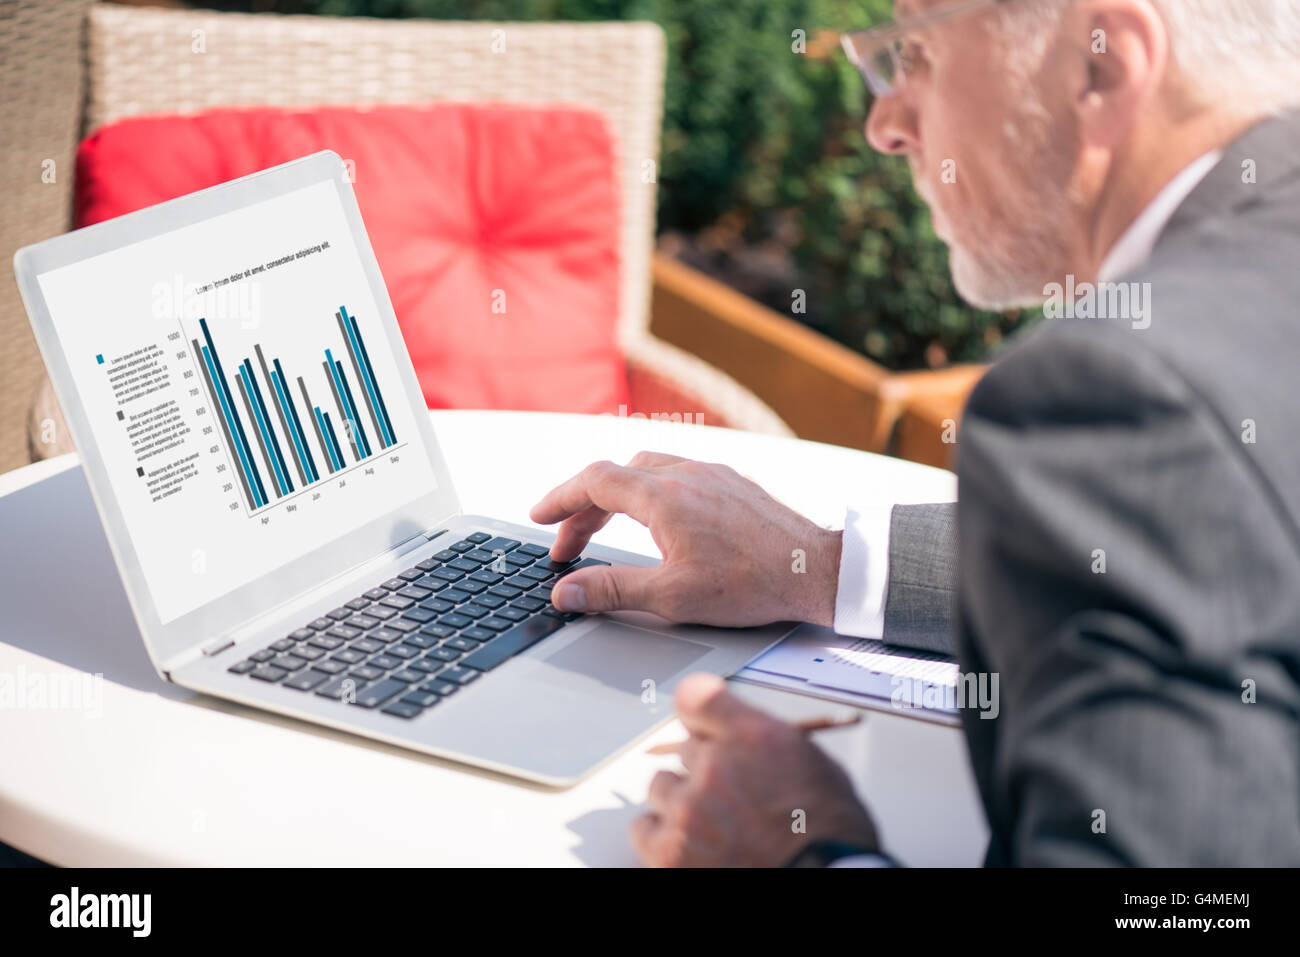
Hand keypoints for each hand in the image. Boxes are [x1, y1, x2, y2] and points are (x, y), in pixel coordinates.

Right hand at [528, 452, 841, 626]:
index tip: (540, 518)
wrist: (817, 570)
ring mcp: (710, 473)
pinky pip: (675, 473)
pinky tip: (654, 520)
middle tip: (567, 545)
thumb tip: (566, 593)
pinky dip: (647, 493)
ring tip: (602, 530)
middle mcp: (685, 473)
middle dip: (582, 508)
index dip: (560, 499)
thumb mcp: (672, 597)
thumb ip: (612, 591)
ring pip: (645, 469)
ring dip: (614, 497)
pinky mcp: (731, 482)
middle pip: (615, 475)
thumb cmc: (752, 584)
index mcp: (663, 496)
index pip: (593, 481)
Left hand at [632, 674, 878, 866]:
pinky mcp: (669, 852)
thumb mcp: (813, 764)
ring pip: (662, 786)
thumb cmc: (830, 835)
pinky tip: (689, 844)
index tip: (702, 721)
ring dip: (682, 799)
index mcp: (752, 737)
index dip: (699, 711)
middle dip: (705, 766)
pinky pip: (643, 827)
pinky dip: (662, 834)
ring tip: (713, 823)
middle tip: (731, 792)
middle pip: (683, 747)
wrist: (827, 880)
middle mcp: (714, 767)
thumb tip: (740, 736)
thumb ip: (766, 740)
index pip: (695, 696)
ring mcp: (688, 811)